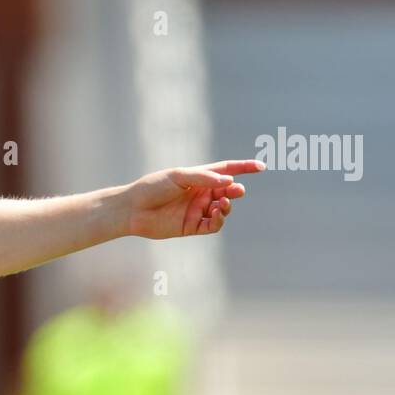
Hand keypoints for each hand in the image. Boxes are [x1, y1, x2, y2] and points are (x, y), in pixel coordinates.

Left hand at [124, 160, 263, 239]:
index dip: (244, 168)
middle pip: (227, 191)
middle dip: (235, 190)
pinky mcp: (192, 226)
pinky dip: (219, 220)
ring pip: (223, 209)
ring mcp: (197, 210)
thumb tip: (230, 181)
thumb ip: (204, 177)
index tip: (261, 167)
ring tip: (223, 203)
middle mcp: (200, 193)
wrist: (132, 209)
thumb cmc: (152, 187)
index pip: (226, 170)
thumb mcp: (179, 176)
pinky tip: (216, 214)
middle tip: (236, 190)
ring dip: (227, 206)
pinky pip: (213, 225)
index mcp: (198, 177)